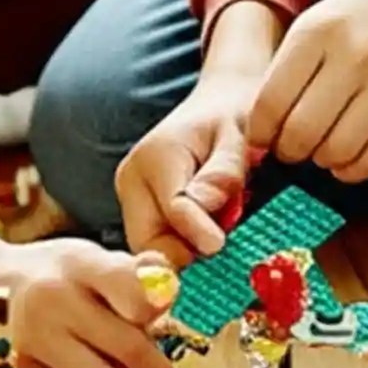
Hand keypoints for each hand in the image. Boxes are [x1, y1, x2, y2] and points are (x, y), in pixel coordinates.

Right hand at [0, 240, 180, 367]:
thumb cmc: (62, 273)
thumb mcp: (98, 257)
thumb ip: (140, 273)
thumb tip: (169, 293)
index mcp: (80, 264)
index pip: (133, 291)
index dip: (158, 308)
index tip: (163, 317)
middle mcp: (53, 299)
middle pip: (128, 347)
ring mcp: (36, 338)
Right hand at [115, 70, 256, 268]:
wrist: (216, 109)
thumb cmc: (232, 120)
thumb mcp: (238, 138)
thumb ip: (223, 171)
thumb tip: (203, 205)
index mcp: (155, 156)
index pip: (173, 207)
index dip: (197, 231)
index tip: (220, 245)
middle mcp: (132, 178)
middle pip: (148, 238)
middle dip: (182, 255)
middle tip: (221, 258)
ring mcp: (130, 196)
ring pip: (147, 247)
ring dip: (180, 255)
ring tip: (217, 247)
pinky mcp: (136, 210)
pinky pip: (153, 243)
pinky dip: (178, 251)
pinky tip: (204, 245)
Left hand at [247, 0, 367, 182]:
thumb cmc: (365, 16)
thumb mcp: (317, 22)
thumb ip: (286, 70)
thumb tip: (257, 130)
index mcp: (317, 32)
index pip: (270, 101)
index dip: (259, 132)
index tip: (261, 138)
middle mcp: (353, 56)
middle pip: (301, 132)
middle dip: (287, 151)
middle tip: (290, 147)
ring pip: (337, 151)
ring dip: (320, 160)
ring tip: (320, 148)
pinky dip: (352, 170)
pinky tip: (346, 159)